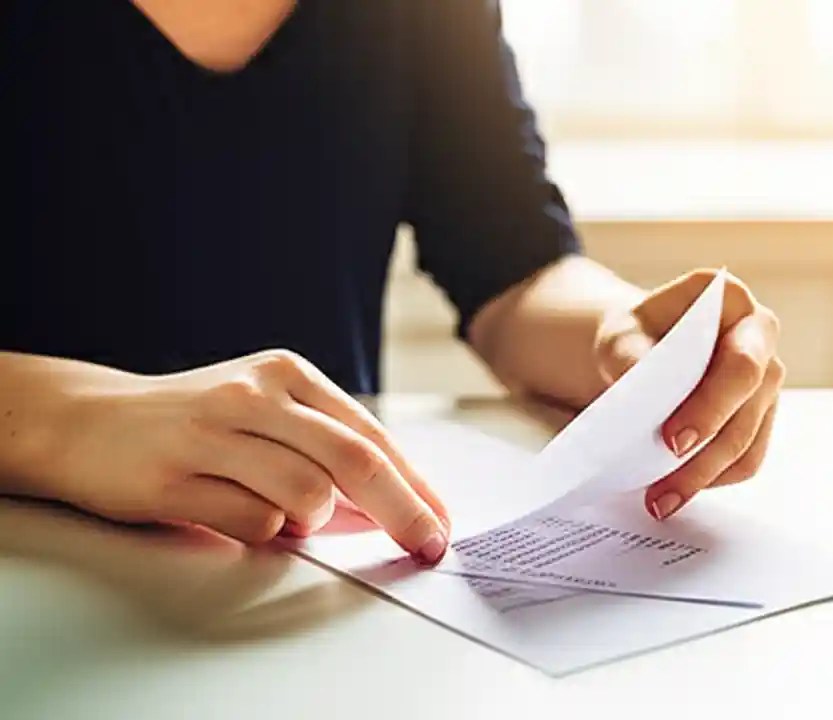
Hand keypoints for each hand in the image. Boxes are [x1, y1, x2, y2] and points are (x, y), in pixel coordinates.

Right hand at [41, 350, 450, 563]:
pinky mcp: (174, 478)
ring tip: (280, 512)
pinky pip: (252, 522)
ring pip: (306, 494)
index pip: (370, 435)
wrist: (87, 421)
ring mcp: (212, 433)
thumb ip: (326, 450)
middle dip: (402, 510)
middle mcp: (253, 395)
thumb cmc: (195, 423)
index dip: (415, 484)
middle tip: (426, 545)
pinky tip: (233, 510)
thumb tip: (395, 503)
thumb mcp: (267, 415)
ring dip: (309, 521)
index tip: (441, 521)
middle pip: (354, 460)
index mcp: (286, 374)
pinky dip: (261, 532)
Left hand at [594, 269, 783, 519]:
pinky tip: (676, 490)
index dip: (711, 405)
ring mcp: (766, 380)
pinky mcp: (760, 415)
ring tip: (660, 500)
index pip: (740, 362)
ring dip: (704, 477)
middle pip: (749, 405)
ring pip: (748, 441)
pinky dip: (711, 479)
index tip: (670, 440)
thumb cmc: (635, 336)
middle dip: (705, 451)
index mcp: (733, 303)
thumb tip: (638, 383)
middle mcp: (761, 338)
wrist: (642, 349)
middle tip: (663, 486)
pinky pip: (746, 459)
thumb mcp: (619, 334)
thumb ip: (627, 353)